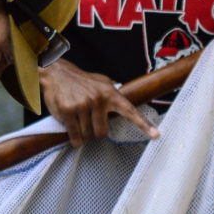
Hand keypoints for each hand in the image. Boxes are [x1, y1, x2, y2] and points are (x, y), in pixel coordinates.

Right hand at [40, 60, 160, 144]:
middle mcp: (98, 99)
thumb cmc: (81, 81)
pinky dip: (75, 139)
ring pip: (87, 135)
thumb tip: (126, 107)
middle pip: (102, 133)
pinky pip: (75, 136)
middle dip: (95, 132)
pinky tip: (74, 136)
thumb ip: (114, 95)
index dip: (144, 124)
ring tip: (78, 120)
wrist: (57, 73)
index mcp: (110, 93)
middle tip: (89, 122)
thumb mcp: (101, 82)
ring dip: (83, 134)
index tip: (156, 135)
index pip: (130, 111)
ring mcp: (83, 105)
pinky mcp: (68, 111)